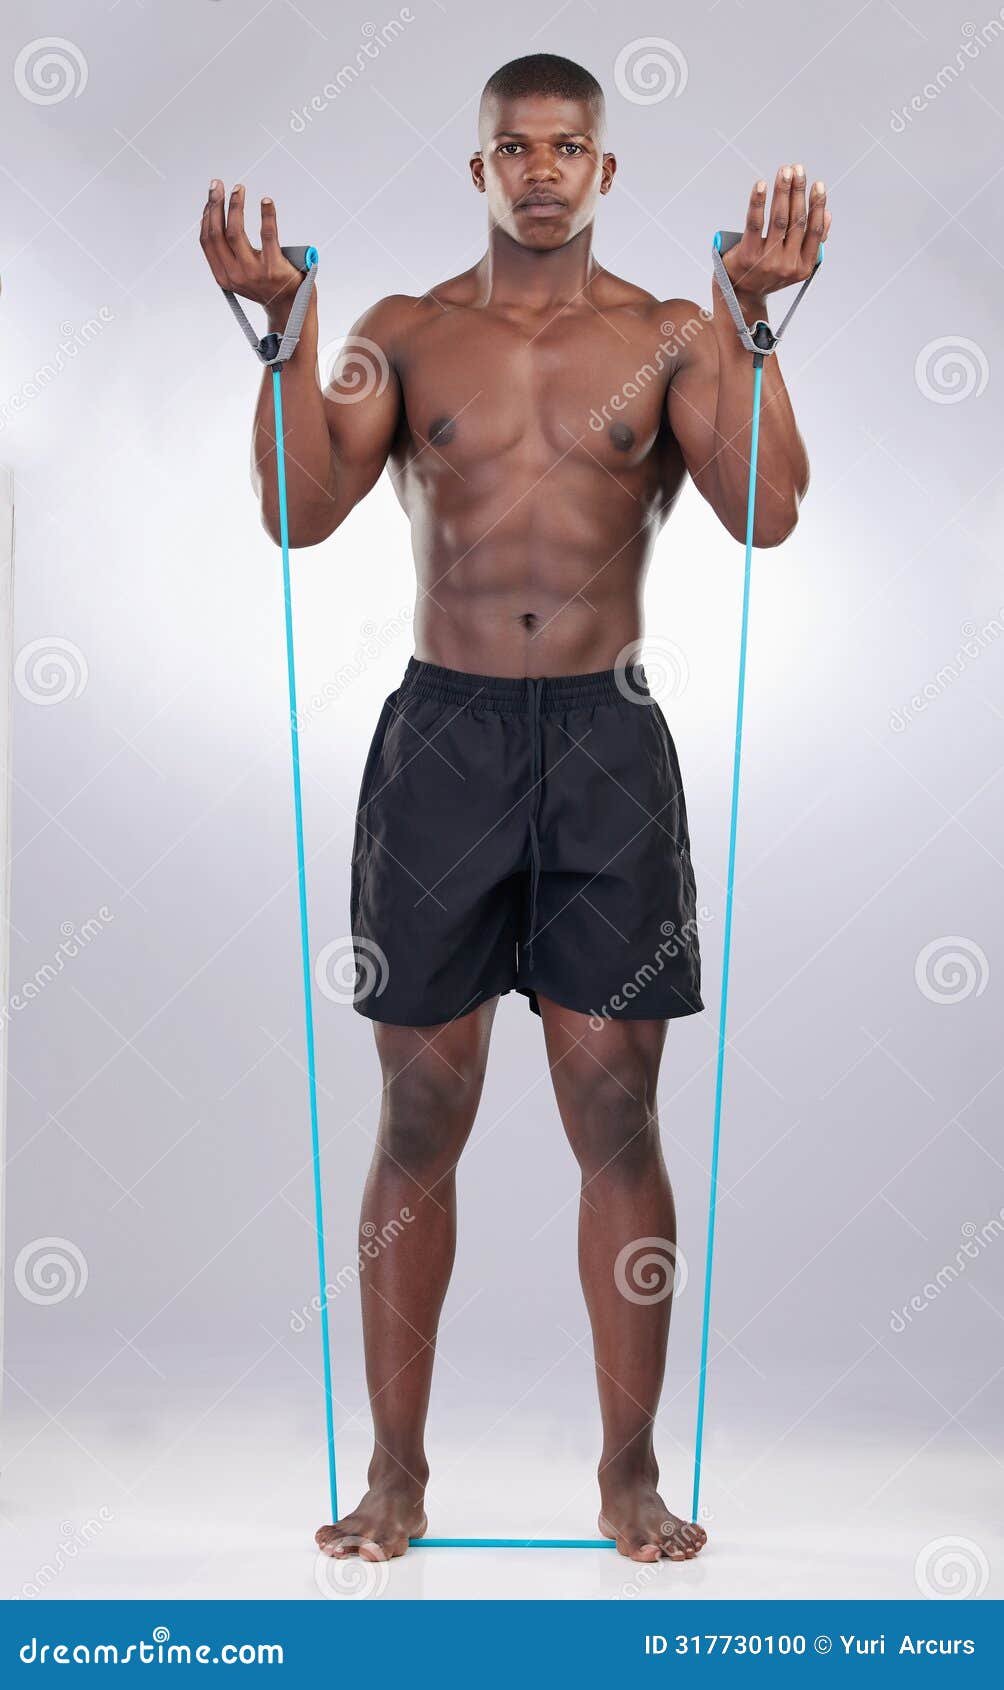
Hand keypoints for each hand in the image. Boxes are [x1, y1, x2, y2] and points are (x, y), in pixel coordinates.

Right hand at [199, 180, 304, 323]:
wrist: (290, 307)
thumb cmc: (265, 285)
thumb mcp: (239, 274)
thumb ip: (228, 255)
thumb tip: (216, 218)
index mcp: (223, 276)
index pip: (207, 241)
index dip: (206, 216)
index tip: (211, 197)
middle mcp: (234, 275)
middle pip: (218, 233)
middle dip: (215, 204)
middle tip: (218, 185)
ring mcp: (253, 272)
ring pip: (236, 232)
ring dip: (235, 206)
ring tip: (239, 189)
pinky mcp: (274, 268)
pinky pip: (268, 235)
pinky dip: (267, 215)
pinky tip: (266, 201)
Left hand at [721, 165, 829, 304]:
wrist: (739, 294)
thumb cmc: (768, 272)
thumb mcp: (794, 264)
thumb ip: (811, 242)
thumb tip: (827, 214)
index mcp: (803, 268)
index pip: (814, 231)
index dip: (817, 206)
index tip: (818, 184)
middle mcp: (787, 266)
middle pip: (796, 221)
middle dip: (798, 191)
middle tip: (797, 169)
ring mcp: (767, 262)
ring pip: (778, 219)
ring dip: (782, 191)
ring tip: (784, 171)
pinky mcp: (747, 255)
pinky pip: (754, 224)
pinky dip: (758, 202)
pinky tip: (761, 185)